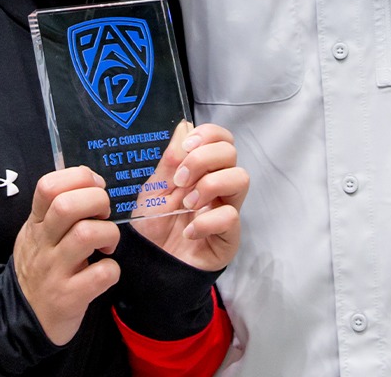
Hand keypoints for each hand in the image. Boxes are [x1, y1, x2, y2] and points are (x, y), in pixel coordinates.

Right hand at [14, 167, 120, 346]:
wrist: (24, 320)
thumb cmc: (40, 269)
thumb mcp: (38, 235)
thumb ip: (56, 210)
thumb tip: (92, 184)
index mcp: (36, 223)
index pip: (48, 185)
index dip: (80, 178)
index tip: (96, 188)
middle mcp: (42, 243)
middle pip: (67, 205)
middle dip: (97, 201)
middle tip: (104, 215)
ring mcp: (54, 271)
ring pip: (86, 234)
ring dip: (109, 233)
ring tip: (108, 245)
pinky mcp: (69, 298)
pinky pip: (101, 274)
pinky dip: (112, 270)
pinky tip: (106, 272)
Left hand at [129, 122, 249, 272]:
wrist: (150, 264)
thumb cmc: (152, 225)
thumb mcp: (153, 189)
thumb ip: (169, 161)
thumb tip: (185, 127)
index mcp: (201, 169)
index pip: (221, 139)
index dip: (208, 135)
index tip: (186, 147)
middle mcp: (218, 185)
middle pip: (231, 152)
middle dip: (203, 159)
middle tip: (180, 181)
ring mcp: (227, 208)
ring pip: (240, 178)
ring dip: (210, 185)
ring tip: (187, 205)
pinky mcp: (230, 235)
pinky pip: (231, 216)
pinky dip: (206, 221)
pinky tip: (189, 231)